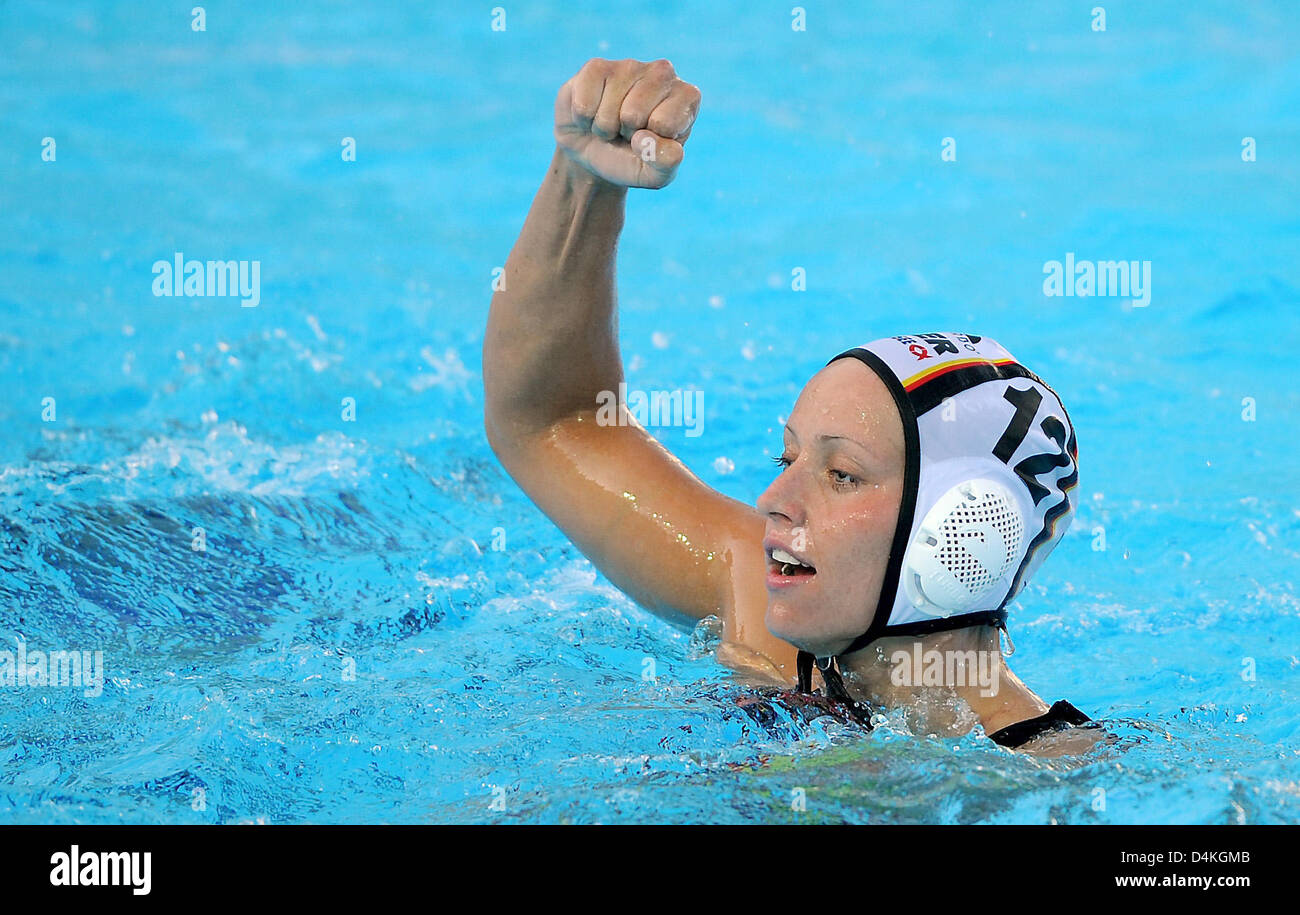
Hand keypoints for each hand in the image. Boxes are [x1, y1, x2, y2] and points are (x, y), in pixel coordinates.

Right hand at [554, 58, 700, 188]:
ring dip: (604, 128)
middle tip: (628, 132)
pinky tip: (592, 113)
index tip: (651, 140)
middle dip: (626, 133)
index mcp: (687, 97)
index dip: (651, 143)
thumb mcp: (655, 175)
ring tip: (612, 124)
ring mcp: (629, 65)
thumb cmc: (632, 159)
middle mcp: (663, 73)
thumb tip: (647, 140)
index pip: (666, 124)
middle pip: (634, 114)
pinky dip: (584, 120)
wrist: (595, 152)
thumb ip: (665, 164)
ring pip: (608, 110)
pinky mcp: (596, 67)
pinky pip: (584, 105)